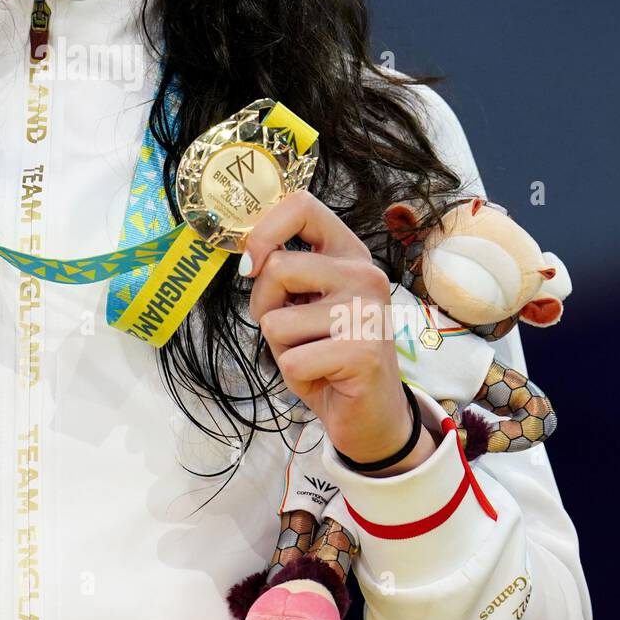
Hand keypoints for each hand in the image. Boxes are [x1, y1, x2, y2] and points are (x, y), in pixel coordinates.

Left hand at [239, 190, 436, 476]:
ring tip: (314, 355)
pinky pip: (291, 360)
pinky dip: (296, 376)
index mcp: (348, 253)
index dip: (263, 229)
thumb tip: (247, 255)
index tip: (251, 263)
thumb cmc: (328, 354)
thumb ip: (284, 272)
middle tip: (291, 331)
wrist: (371, 414)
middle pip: (277, 267)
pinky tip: (325, 377)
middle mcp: (364, 274)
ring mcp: (366, 312)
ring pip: (276, 321)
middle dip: (264, 305)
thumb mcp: (305, 303)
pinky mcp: (362, 352)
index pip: (301, 206)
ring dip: (281, 348)